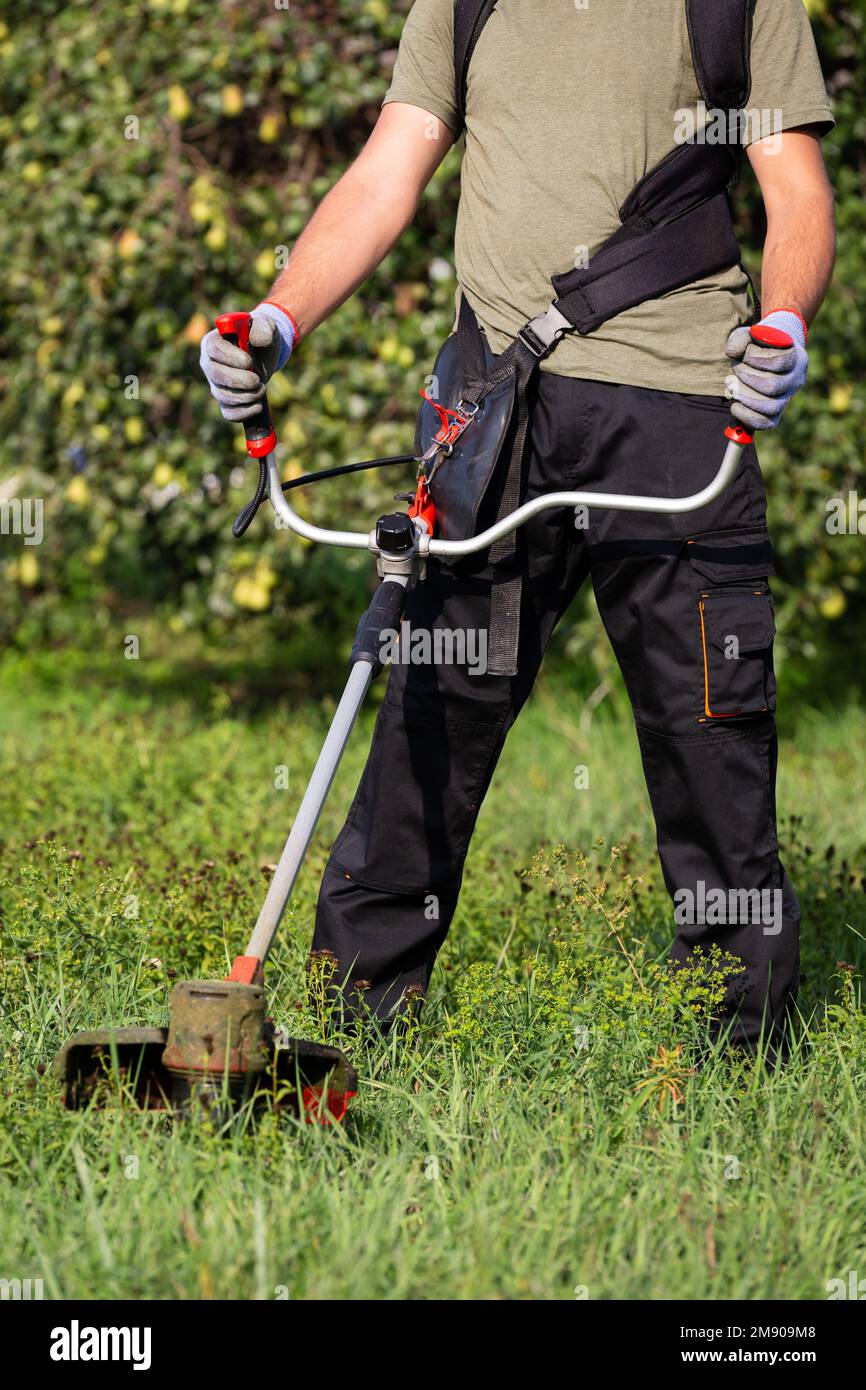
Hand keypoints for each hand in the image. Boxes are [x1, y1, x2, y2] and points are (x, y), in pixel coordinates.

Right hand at [199, 305, 294, 421]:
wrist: (265, 352)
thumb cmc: (260, 335)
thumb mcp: (264, 325)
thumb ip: (263, 327)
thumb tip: (259, 340)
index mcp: (213, 341)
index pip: (214, 350)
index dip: (230, 357)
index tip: (248, 361)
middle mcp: (209, 363)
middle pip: (216, 375)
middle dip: (239, 380)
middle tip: (258, 380)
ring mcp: (215, 384)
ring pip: (223, 395)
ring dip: (246, 396)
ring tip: (262, 388)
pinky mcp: (226, 400)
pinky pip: (229, 413)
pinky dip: (244, 413)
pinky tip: (258, 405)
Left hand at [724, 311, 808, 431]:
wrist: (766, 357)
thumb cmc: (757, 345)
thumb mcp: (749, 335)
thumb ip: (740, 339)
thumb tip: (732, 352)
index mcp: (796, 357)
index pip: (779, 361)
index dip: (756, 359)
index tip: (744, 355)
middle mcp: (796, 379)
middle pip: (772, 386)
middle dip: (746, 378)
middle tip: (735, 370)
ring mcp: (787, 398)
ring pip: (771, 406)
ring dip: (745, 397)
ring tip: (731, 387)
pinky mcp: (776, 413)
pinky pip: (767, 423)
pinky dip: (747, 417)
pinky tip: (735, 406)